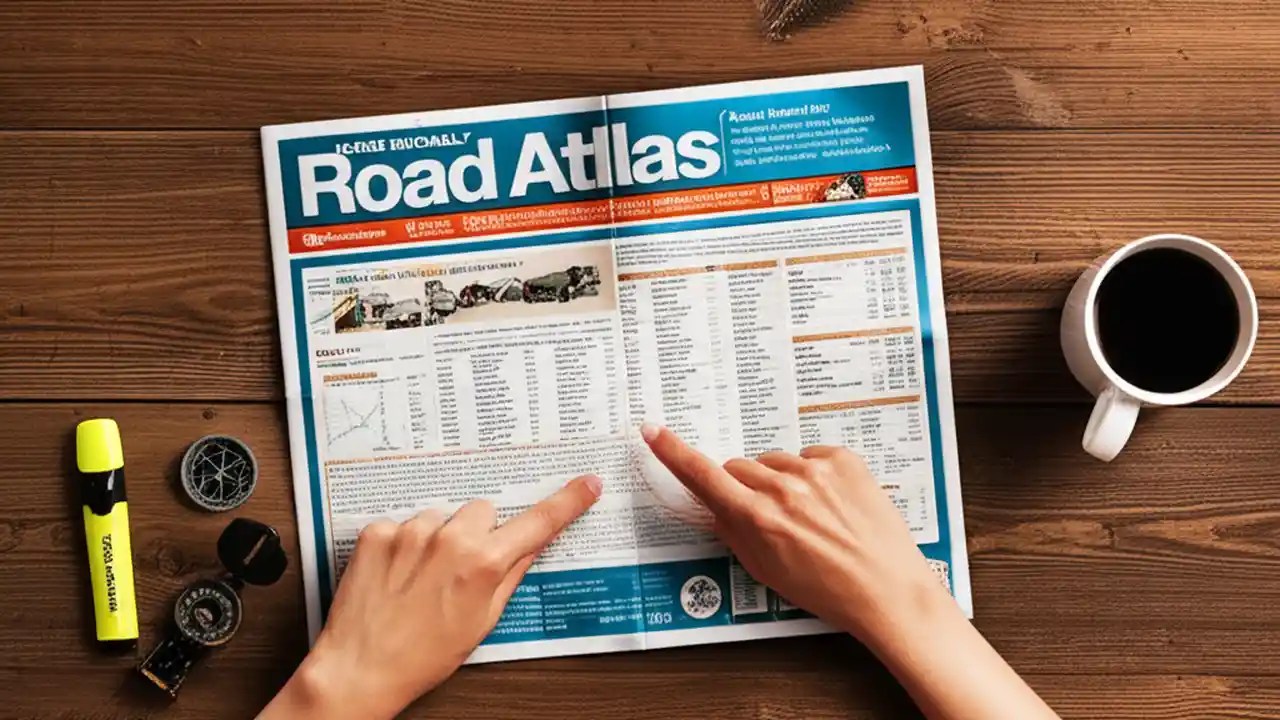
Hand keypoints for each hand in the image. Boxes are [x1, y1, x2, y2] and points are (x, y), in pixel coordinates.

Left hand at [261, 475, 601, 719]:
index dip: (567, 502)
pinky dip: (402, 543)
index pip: (537, 523)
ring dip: (438, 536)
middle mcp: (449, 540)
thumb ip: (511, 575)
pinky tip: (396, 573)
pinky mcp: (377, 531)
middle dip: (479, 531)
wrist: (360, 669)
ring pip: (441, 515)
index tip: (587, 484)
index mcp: (483, 564)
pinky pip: (402, 522)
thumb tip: (532, 545)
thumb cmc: (423, 656)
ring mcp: (410, 532)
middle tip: (463, 567)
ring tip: (421, 576)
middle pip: (483, 511)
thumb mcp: (483, 621)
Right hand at [641, 424, 943, 647]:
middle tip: (768, 516)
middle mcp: (782, 488)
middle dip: (744, 487)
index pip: (702, 476)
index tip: (653, 431)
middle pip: (739, 468)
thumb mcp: (766, 571)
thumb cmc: (827, 590)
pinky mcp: (843, 460)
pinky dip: (813, 475)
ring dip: (780, 481)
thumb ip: (733, 533)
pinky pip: (810, 456)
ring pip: (774, 462)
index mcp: (757, 518)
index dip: (672, 452)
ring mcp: (815, 470)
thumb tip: (714, 507)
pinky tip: (830, 504)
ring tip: (809, 515)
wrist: (888, 590)